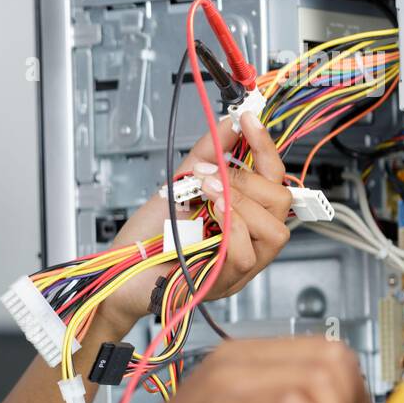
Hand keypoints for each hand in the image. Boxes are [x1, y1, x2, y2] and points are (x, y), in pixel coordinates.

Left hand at [97, 111, 292, 331]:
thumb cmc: (150, 235)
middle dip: (248, 179)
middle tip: (210, 174)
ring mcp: (240, 264)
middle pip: (282, 203)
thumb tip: (231, 122)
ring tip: (207, 192)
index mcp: (244, 215)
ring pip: (274, 231)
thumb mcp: (180, 184)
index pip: (273, 178)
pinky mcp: (224, 282)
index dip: (264, 147)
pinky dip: (231, 228)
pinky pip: (246, 255)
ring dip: (240, 202)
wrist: (121, 270)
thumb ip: (208, 154)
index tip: (248, 120)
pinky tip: (212, 215)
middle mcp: (249, 240)